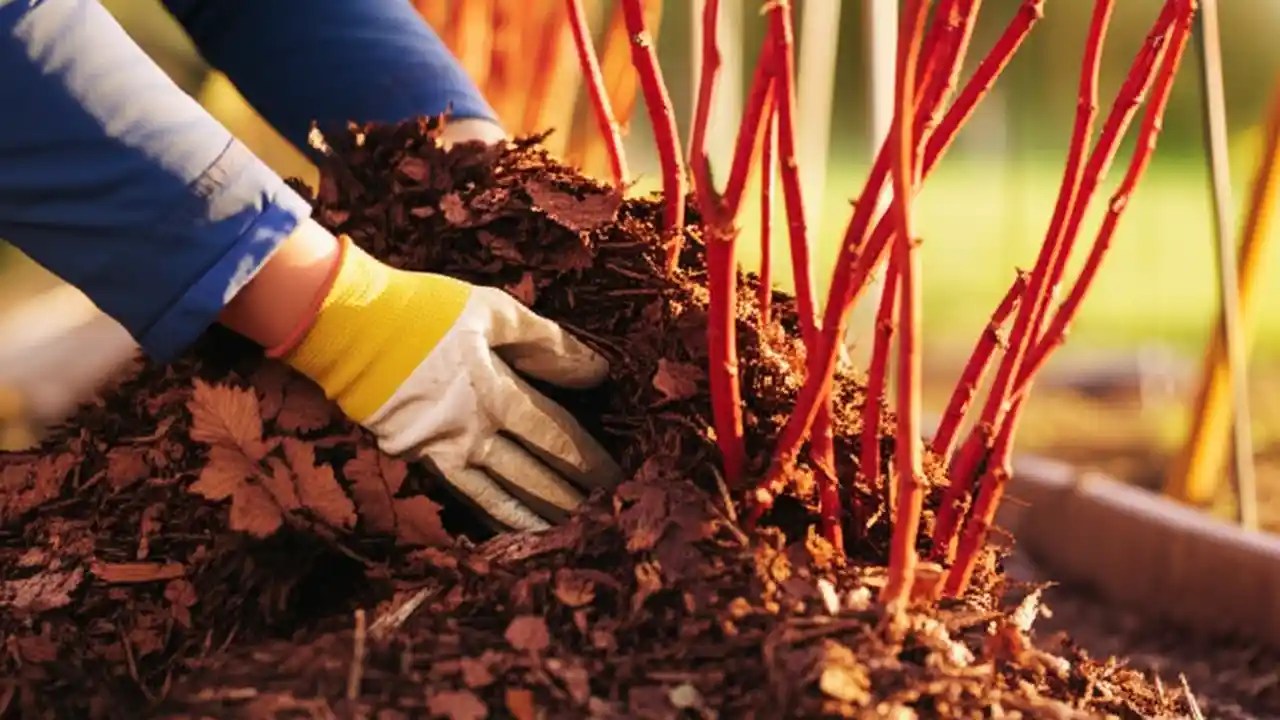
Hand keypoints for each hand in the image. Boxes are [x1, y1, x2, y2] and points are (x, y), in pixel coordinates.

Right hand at [223, 221, 621, 530]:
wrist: (345, 326)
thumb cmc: (424, 311)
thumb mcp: (493, 312)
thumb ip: (547, 343)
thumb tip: (597, 371)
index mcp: (495, 393)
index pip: (555, 435)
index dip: (588, 457)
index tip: (618, 474)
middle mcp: (472, 431)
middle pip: (535, 472)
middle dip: (574, 494)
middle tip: (609, 515)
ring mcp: (442, 450)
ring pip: (502, 493)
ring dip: (540, 513)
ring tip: (573, 529)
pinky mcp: (416, 457)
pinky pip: (464, 495)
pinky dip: (494, 514)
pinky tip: (515, 527)